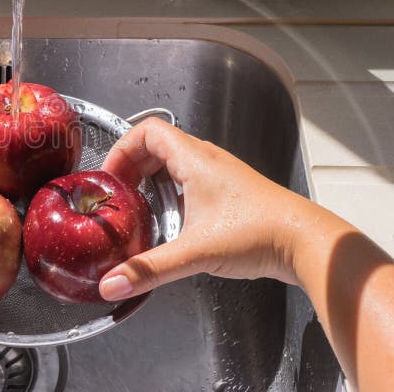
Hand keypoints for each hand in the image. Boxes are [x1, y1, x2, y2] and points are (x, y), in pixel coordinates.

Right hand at [98, 117, 307, 300]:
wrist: (306, 242)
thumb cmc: (262, 233)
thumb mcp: (195, 252)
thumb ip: (149, 269)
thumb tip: (112, 284)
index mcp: (195, 160)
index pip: (147, 131)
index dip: (122, 149)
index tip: (109, 175)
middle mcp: (207, 160)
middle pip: (156, 145)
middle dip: (131, 166)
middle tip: (118, 191)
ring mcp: (220, 174)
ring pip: (173, 162)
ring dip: (151, 178)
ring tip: (138, 203)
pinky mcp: (228, 191)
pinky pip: (189, 178)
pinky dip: (171, 191)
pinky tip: (170, 219)